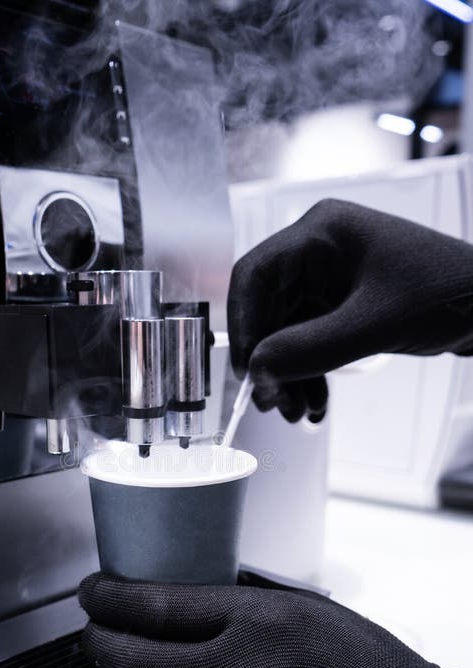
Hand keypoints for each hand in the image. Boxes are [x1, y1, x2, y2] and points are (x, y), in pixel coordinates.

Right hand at [227, 199, 472, 420]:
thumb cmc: (447, 292)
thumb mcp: (374, 324)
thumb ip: (311, 349)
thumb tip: (258, 372)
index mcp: (321, 232)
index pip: (255, 274)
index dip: (242, 324)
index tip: (246, 371)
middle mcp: (317, 252)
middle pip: (268, 309)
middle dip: (270, 361)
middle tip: (274, 403)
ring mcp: (329, 279)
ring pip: (285, 331)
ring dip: (288, 374)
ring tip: (296, 413)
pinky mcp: (341, 304)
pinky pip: (308, 341)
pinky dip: (308, 372)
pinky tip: (315, 403)